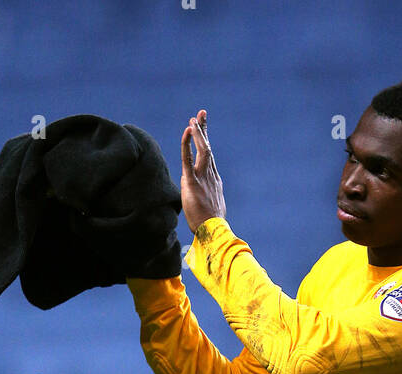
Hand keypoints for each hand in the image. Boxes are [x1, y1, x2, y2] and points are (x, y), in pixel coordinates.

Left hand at [181, 110, 225, 232]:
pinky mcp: (193, 182)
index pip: (209, 156)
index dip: (205, 141)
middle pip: (207, 148)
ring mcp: (203, 178)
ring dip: (197, 133)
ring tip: (193, 120)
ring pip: (202, 150)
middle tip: (200, 114)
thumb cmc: (210, 224)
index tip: (202, 128)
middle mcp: (211, 175)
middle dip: (204, 130)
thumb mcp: (210, 208)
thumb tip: (203, 200)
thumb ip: (206, 199)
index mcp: (214, 180)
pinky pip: (189, 159)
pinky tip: (187, 131)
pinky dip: (187, 144)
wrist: (213, 231)